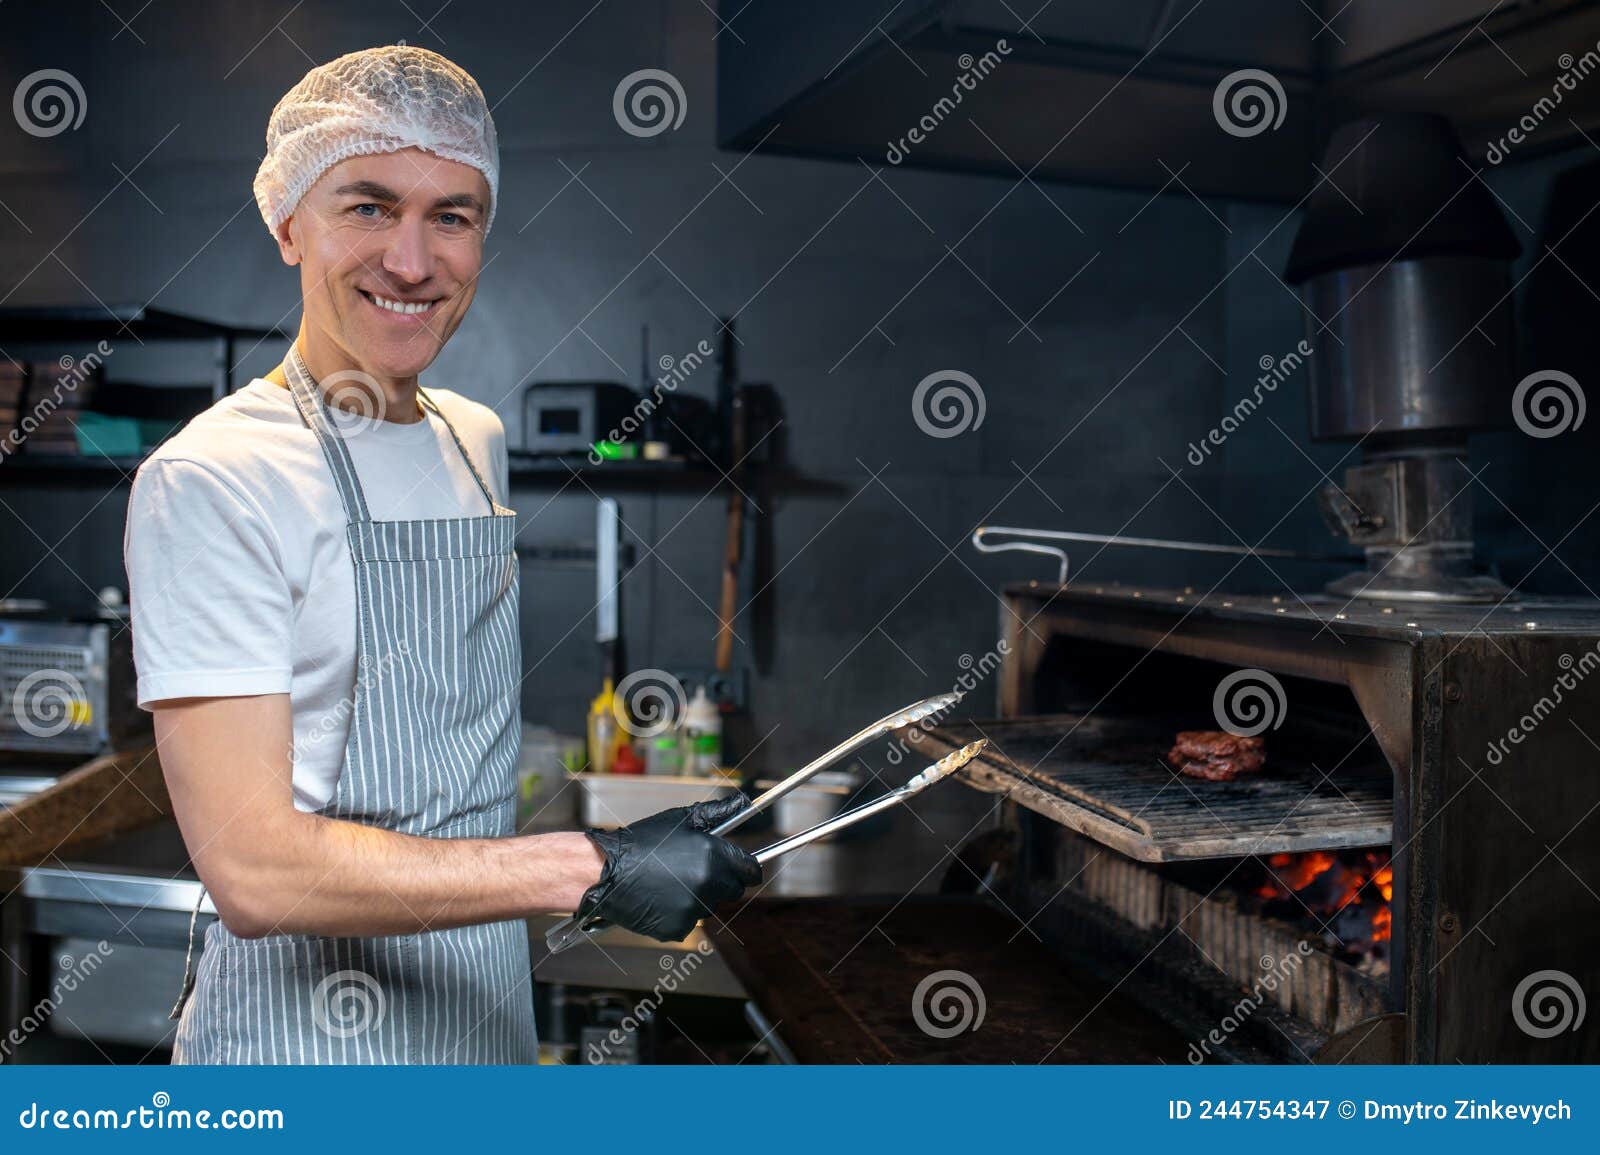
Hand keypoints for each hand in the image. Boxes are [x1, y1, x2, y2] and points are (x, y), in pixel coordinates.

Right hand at [577, 795, 762, 941]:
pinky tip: (660, 898)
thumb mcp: (681, 820)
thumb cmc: (642, 843)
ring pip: (709, 906)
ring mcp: (693, 910)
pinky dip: (678, 913)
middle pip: (732, 890)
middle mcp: (708, 885)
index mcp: (713, 857)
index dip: (745, 867)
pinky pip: (688, 922)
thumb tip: (742, 803)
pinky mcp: (677, 929)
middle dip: (721, 881)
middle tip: (694, 870)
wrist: (604, 871)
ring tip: (670, 882)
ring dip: (698, 897)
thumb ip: (717, 813)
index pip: (750, 870)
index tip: (739, 867)